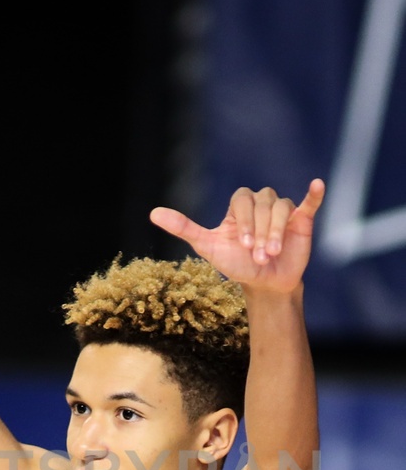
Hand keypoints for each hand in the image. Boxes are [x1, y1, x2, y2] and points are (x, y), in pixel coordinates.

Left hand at [149, 179, 325, 293]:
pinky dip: (314, 194)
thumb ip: (184, 228)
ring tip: (271, 253)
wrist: (264, 284)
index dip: (244, 221)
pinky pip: (308, 202)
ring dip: (276, 231)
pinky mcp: (301, 219)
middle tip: (258, 254)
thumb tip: (153, 213)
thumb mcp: (207, 246)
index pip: (241, 200)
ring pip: (281, 208)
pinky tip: (316, 186)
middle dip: (259, 231)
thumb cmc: (235, 264)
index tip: (244, 246)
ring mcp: (281, 211)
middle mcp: (260, 205)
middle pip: (262, 204)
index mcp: (238, 208)